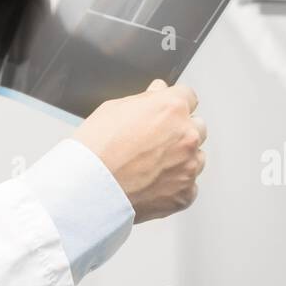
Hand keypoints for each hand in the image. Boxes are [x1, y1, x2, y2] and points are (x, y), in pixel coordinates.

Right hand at [73, 79, 205, 223]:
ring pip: (197, 157)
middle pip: (197, 126)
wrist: (88, 187)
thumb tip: (159, 91)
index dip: (173, 104)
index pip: (188, 96)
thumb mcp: (115, 108)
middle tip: (156, 141)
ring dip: (182, 157)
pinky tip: (153, 182)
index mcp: (172, 109)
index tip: (166, 112)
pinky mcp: (184, 193)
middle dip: (181, 130)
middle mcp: (187, 136)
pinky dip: (176, 184)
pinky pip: (189, 185)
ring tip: (152, 164)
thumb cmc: (96, 148)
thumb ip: (146, 99)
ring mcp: (188, 167)